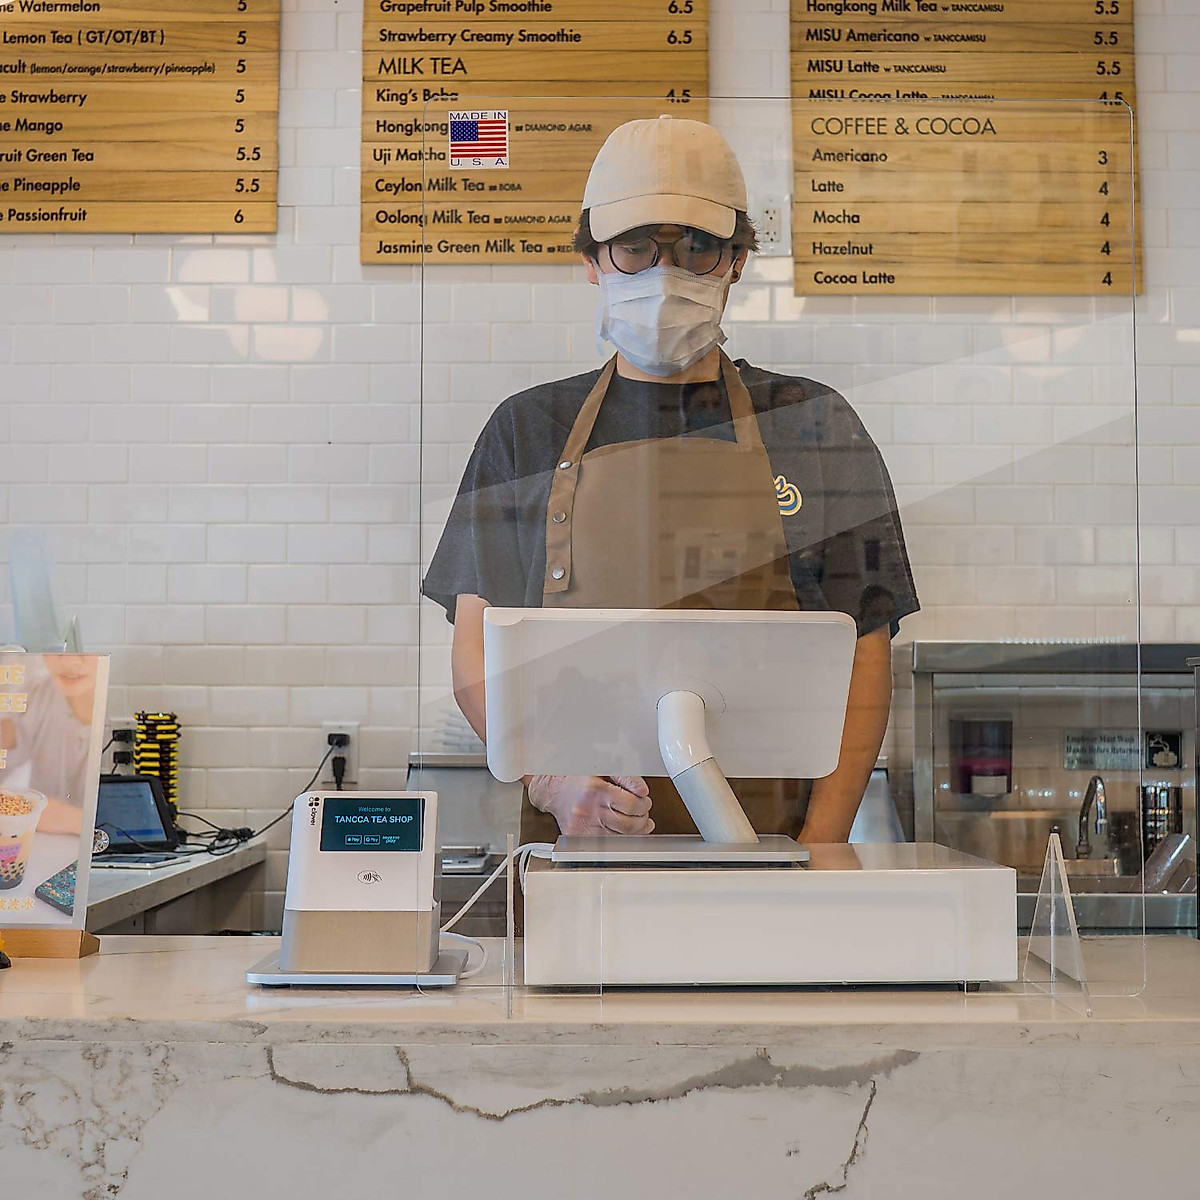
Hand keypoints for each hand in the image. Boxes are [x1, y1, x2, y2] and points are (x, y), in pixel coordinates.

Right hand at [526, 775, 652, 836]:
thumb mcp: (603, 768)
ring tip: (634, 819)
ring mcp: (581, 826)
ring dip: (634, 830)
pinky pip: (607, 843)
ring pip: (620, 837)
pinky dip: (620, 838)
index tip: (644, 801)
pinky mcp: (578, 837)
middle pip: (628, 824)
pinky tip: (622, 829)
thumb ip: (627, 777)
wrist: (553, 789)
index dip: (644, 804)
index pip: (631, 805)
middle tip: (642, 812)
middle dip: (642, 819)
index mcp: (594, 790)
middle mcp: (587, 810)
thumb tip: (643, 791)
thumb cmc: (578, 777)